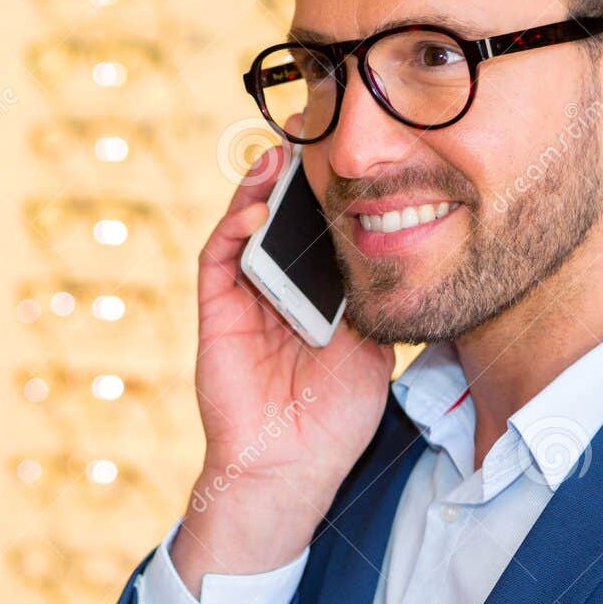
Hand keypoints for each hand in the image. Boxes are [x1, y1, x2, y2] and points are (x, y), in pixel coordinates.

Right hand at [172, 139, 393, 593]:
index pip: (318, 233)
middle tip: (306, 134)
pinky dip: (234, 228)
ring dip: (258, 189)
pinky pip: (219, 259)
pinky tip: (257, 208)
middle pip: (279, 220)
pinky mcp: (216, 312)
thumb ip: (369, 303)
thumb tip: (386, 249)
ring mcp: (244, 300)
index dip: (326, 195)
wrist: (292, 469)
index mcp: (316, 298)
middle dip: (290, 177)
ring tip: (279, 154)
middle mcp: (277, 291)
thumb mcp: (372, 352)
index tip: (347, 157)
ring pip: (244, 228)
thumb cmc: (334, 421)